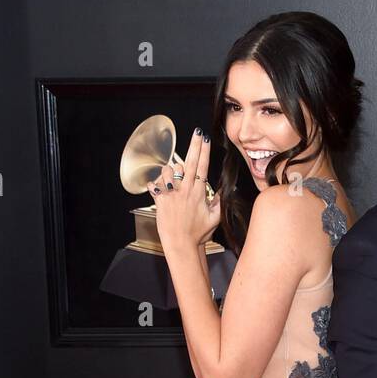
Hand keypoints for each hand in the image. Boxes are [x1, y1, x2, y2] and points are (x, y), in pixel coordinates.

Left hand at [150, 129, 221, 251]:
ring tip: (173, 183)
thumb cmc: (197, 234)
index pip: (203, 167)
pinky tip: (161, 192)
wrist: (181, 244)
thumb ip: (218, 202)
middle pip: (190, 161)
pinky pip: (155, 183)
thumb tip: (221, 190)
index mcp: (198, 193)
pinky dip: (157, 185)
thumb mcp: (214, 219)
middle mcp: (185, 190)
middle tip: (197, 133)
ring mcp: (172, 193)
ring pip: (169, 170)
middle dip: (194, 145)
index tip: (205, 138)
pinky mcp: (160, 198)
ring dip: (171, 172)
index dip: (204, 151)